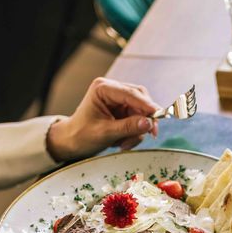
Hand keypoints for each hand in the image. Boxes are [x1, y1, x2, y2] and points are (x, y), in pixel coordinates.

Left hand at [45, 77, 161, 160]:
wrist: (71, 142)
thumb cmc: (81, 135)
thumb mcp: (105, 133)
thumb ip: (127, 127)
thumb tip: (148, 123)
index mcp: (103, 89)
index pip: (131, 94)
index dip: (147, 105)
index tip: (159, 116)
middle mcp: (112, 90)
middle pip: (140, 99)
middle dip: (144, 119)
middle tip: (150, 134)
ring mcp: (118, 100)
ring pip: (141, 111)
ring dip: (138, 130)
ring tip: (124, 143)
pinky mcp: (122, 110)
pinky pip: (138, 119)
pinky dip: (134, 132)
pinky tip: (123, 141)